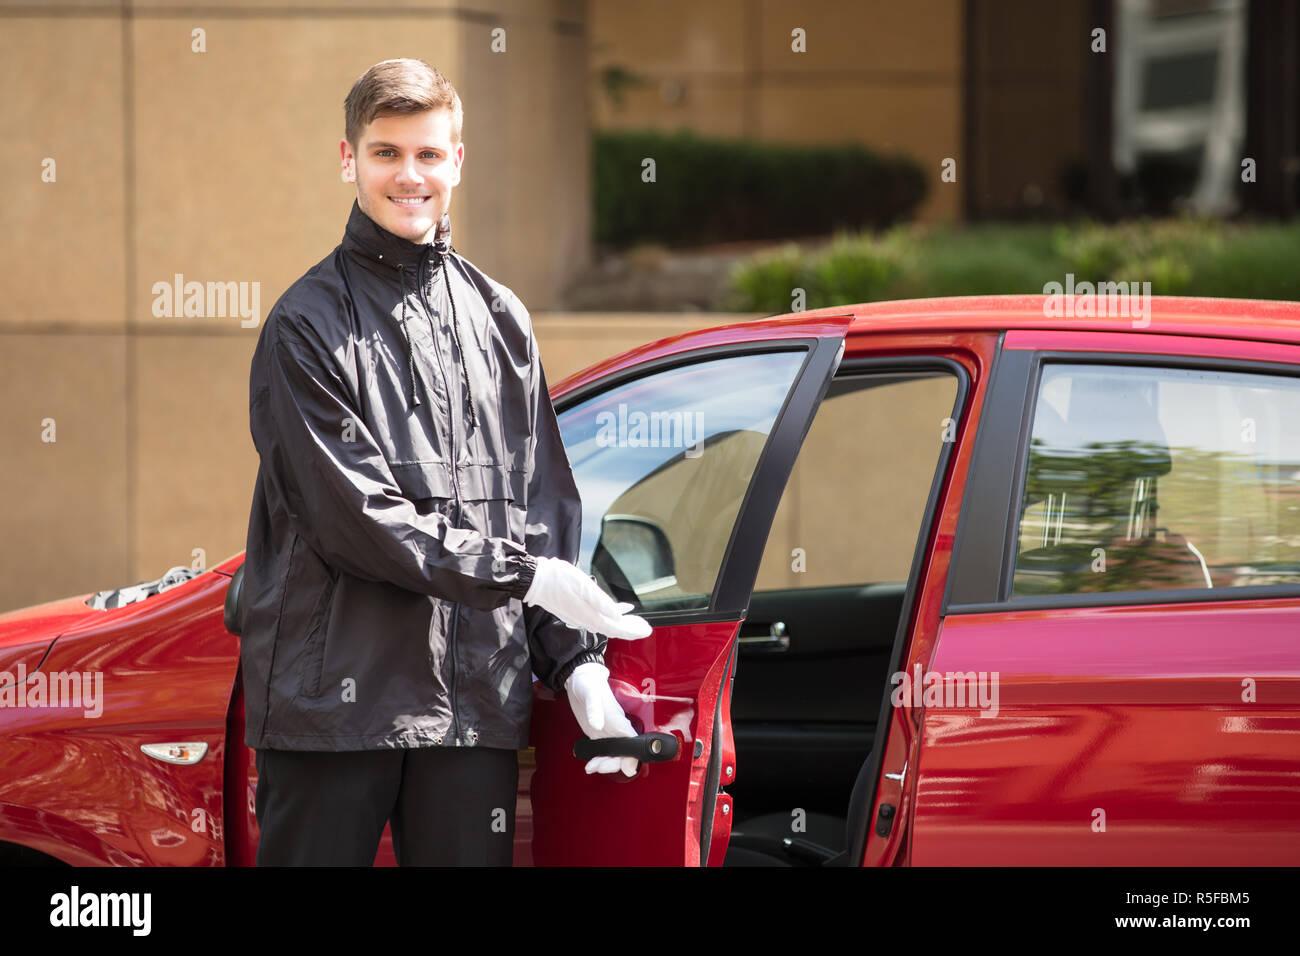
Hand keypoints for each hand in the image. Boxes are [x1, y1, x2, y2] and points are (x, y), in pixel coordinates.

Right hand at [523, 556, 651, 639]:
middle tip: (645, 628)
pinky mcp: (575, 610)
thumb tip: (617, 616)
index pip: (617, 628)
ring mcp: (580, 616)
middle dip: (630, 629)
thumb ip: (601, 603)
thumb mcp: (584, 587)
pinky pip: (598, 617)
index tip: (647, 631)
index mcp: (590, 616)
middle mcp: (586, 620)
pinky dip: (611, 615)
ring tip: (636, 621)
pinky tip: (618, 609)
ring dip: (622, 623)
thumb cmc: (559, 580)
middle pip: (613, 629)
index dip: (633, 630)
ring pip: (607, 624)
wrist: (535, 580)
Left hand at [565, 662, 638, 776]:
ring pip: (615, 754)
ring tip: (590, 767)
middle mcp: (617, 727)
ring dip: (605, 764)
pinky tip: (589, 763)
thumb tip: (597, 725)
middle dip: (614, 764)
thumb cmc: (588, 683)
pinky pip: (604, 751)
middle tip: (596, 767)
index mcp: (619, 719)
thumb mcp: (590, 693)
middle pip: (624, 753)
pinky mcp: (599, 733)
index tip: (626, 768)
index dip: (633, 757)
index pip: (633, 743)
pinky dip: (598, 760)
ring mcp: (609, 731)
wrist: (579, 679)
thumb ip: (595, 708)